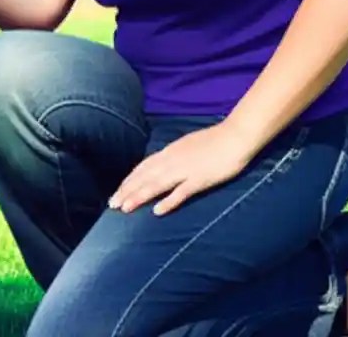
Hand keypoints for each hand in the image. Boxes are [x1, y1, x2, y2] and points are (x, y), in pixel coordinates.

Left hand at [108, 122, 256, 215]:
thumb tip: (161, 163)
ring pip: (156, 185)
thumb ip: (173, 155)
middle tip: (112, 204)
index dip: (129, 180)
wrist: (236, 136)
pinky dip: (168, 202)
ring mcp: (185, 170)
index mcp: (169, 152)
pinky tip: (157, 212)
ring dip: (139, 196)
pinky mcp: (200, 179)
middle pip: (144, 177)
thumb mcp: (187, 144)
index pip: (143, 167)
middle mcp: (172, 160)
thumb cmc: (214, 140)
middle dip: (127, 191)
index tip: (117, 191)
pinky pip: (181, 192)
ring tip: (125, 208)